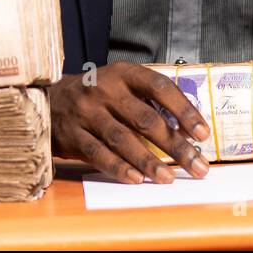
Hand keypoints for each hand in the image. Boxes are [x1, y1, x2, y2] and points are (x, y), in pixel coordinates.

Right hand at [48, 61, 210, 182]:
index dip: (184, 110)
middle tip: (198, 166)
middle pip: (146, 119)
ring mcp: (86, 112)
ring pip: (123, 139)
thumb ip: (148, 100)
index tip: (203, 133)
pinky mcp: (72, 135)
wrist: (49, 99)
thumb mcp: (120, 84)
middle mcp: (105, 89)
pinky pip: (99, 154)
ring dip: (149, 162)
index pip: (160, 88)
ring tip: (169, 178)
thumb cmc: (97, 95)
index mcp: (123, 73)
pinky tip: (137, 179)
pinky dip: (119, 168)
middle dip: (176, 145)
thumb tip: (186, 129)